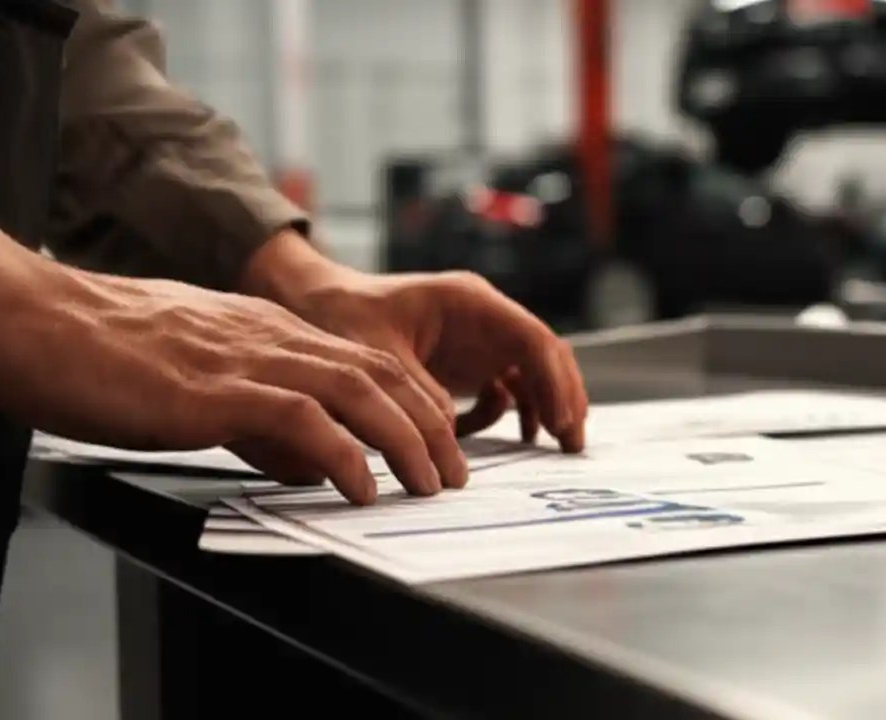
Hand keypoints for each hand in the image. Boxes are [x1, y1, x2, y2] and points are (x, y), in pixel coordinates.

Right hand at [0, 216, 464, 503]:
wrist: (39, 322)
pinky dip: (345, 455)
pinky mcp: (218, 389)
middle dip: (430, 426)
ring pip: (359, 392)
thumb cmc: (106, 352)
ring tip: (431, 484)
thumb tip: (308, 462)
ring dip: (407, 441)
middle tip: (454, 473)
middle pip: (382, 374)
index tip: (438, 442)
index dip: (413, 404)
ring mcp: (249, 358)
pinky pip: (305, 419)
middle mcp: (273, 337)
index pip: (367, 361)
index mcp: (270, 331)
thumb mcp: (201, 379)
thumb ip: (258, 415)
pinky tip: (362, 486)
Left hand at [240, 232, 587, 451]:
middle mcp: (482, 318)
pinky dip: (516, 411)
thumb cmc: (342, 314)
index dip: (552, 381)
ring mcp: (477, 340)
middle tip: (571, 442)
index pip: (531, 339)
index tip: (559, 422)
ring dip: (548, 406)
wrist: (314, 303)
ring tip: (558, 444)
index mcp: (469, 302)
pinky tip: (519, 435)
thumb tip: (449, 432)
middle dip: (563, 396)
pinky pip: (507, 387)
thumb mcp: (377, 354)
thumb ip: (416, 392)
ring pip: (532, 372)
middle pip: (544, 356)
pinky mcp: (466, 363)